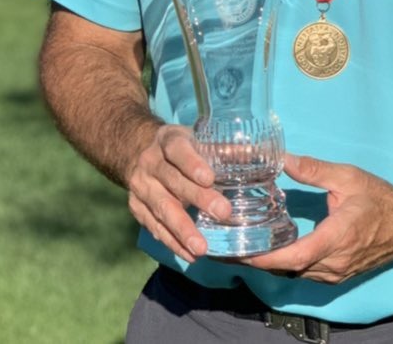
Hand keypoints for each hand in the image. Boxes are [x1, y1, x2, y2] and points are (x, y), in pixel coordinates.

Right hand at [126, 124, 230, 262]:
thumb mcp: (196, 138)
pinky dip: (172, 242)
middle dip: (198, 199)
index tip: (210, 179)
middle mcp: (150, 163)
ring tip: (201, 248)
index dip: (192, 164)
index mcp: (167, 140)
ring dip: (182, 230)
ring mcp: (141, 187)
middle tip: (223, 213)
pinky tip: (189, 254)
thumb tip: (255, 154)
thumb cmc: (180, 147)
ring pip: (162, 209)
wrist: (137, 152)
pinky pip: (154, 228)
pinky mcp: (136, 208)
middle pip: (173, 182)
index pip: (178, 150)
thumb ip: (222, 148)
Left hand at [241, 154, 392, 282]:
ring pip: (294, 274)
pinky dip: (285, 264)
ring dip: (269, 264)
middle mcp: (334, 263)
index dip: (264, 258)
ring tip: (242, 247)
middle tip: (228, 245)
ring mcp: (335, 273)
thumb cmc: (379, 200)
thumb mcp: (347, 177)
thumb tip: (284, 159)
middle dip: (257, 260)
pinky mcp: (336, 275)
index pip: (294, 256)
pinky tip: (270, 250)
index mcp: (336, 238)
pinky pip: (304, 274)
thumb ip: (314, 170)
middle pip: (287, 269)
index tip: (238, 251)